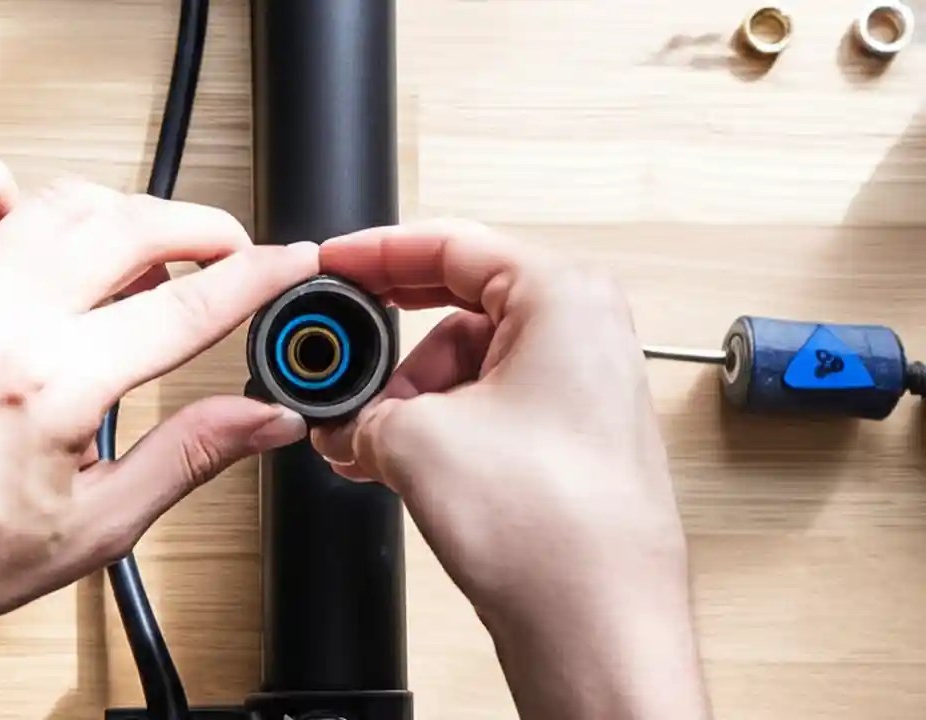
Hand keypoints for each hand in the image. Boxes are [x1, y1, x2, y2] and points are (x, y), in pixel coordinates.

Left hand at [0, 158, 316, 717]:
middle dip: (200, 228)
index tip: (288, 261)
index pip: (187, 307)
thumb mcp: (94, 526)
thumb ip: (190, 456)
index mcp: (54, 386)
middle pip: (129, 230)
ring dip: (118, 211)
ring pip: (52, 204)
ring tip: (146, 247)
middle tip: (229, 252)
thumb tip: (264, 421)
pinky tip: (23, 209)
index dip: (256, 278)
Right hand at [311, 221, 707, 719]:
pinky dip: (434, 428)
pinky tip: (387, 459)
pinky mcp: (566, 442)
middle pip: (457, 307)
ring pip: (466, 366)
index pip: (453, 245)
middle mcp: (583, 335)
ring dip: (405, 400)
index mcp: (563, 298)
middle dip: (386, 345)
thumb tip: (343, 418)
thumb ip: (363, 409)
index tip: (333, 264)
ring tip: (364, 441)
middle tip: (337, 361)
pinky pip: (484, 410)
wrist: (598, 628)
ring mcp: (579, 391)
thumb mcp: (417, 438)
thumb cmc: (553, 529)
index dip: (376, 254)